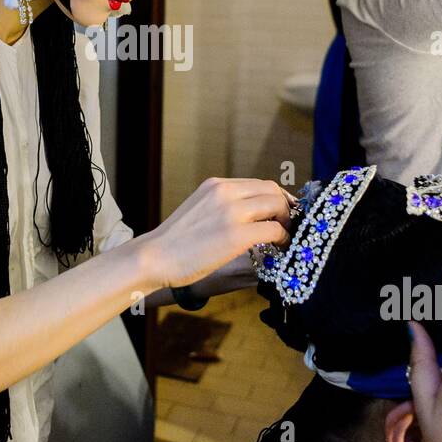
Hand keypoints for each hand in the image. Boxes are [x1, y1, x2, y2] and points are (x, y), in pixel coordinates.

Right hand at [141, 178, 291, 289]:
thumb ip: (222, 206)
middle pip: (272, 190)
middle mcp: (225, 192)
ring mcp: (232, 212)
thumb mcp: (199, 210)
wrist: (155, 257)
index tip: (281, 213)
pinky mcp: (237, 235)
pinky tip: (278, 247)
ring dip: (286, 221)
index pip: (259, 183)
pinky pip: (274, 230)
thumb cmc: (175, 242)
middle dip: (285, 207)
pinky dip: (282, 238)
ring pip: (277, 205)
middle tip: (287, 225)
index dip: (276, 198)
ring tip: (283, 237)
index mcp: (216, 185)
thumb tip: (249, 215)